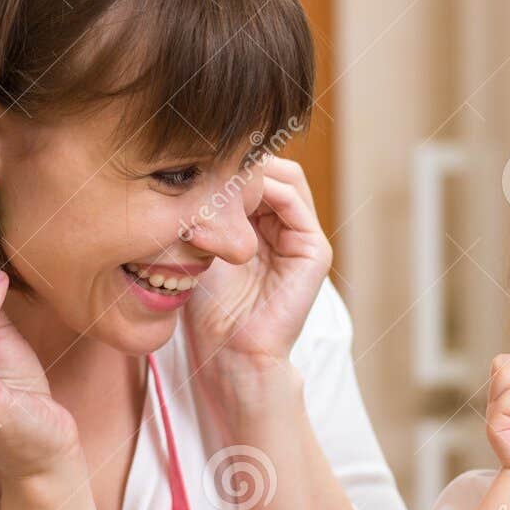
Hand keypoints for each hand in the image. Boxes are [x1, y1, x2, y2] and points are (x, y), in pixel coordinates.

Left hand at [185, 157, 330, 372]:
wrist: (228, 350)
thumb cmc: (208, 307)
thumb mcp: (202, 244)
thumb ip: (209, 207)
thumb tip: (197, 162)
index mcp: (266, 227)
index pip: (257, 174)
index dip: (230, 161)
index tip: (194, 159)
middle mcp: (289, 229)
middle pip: (275, 170)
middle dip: (242, 160)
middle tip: (207, 161)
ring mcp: (305, 238)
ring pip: (286, 177)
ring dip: (252, 171)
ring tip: (218, 178)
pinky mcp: (315, 251)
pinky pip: (293, 200)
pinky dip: (264, 188)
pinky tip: (231, 196)